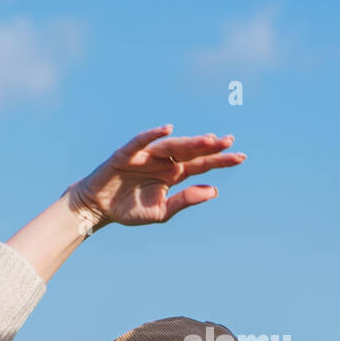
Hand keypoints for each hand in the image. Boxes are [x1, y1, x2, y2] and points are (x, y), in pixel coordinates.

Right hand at [67, 124, 245, 229]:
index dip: (220, 160)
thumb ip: (185, 200)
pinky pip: (140, 142)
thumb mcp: (162, 211)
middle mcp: (163, 161)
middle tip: (230, 142)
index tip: (240, 157)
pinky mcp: (126, 154)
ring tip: (209, 140)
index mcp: (174, 174)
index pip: (201, 165)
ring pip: (172, 146)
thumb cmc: (130, 209)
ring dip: (190, 141)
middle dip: (210, 147)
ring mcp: (146, 155)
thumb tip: (214, 191)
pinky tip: (167, 130)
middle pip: (191, 151)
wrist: (99, 209)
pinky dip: (152, 135)